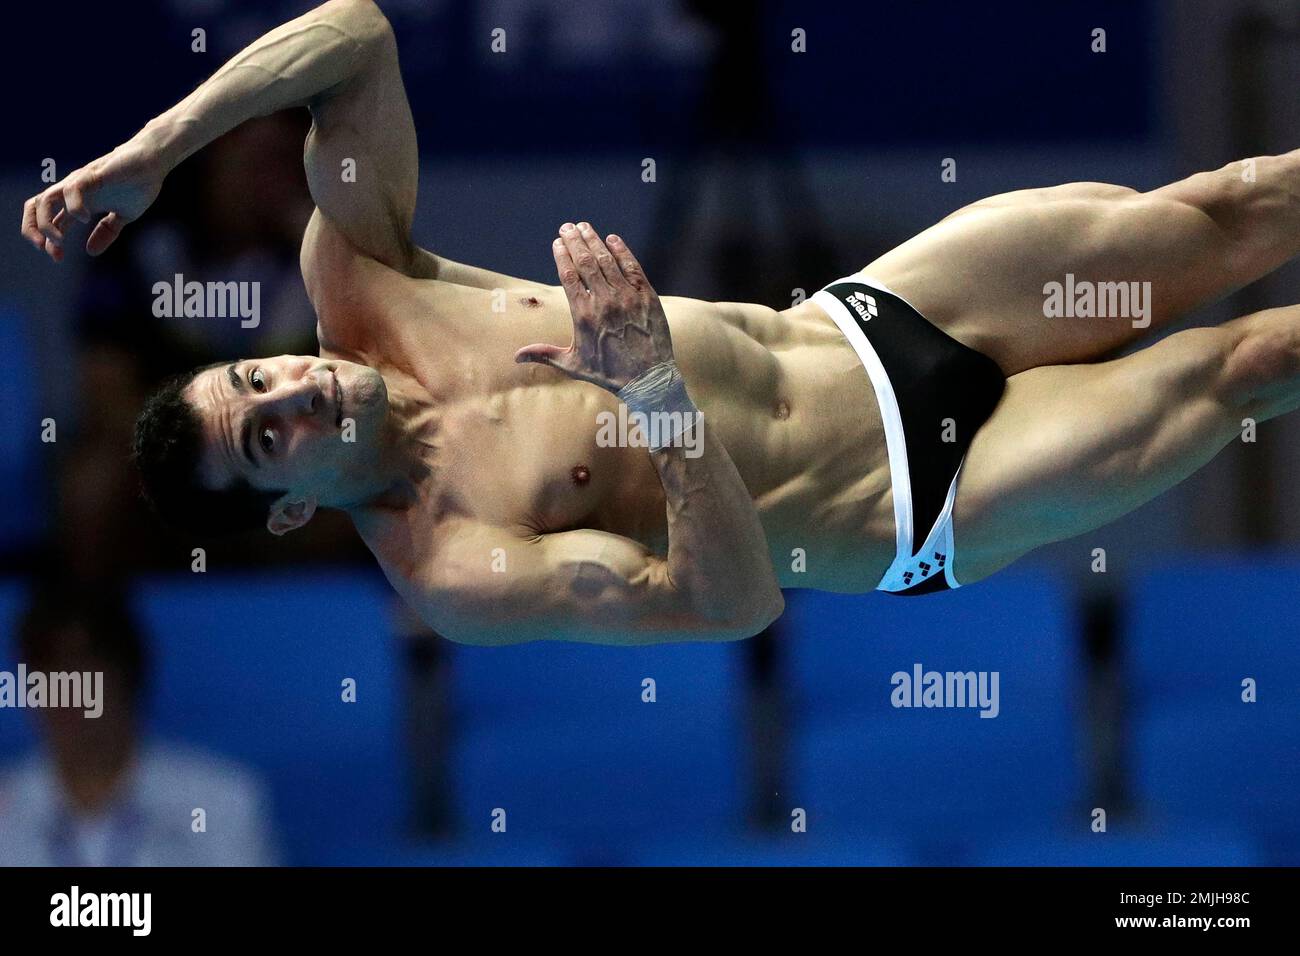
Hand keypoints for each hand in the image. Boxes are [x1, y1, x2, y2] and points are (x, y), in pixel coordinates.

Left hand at [20, 136, 164, 261]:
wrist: (153, 162)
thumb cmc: (139, 185)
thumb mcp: (124, 217)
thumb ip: (107, 233)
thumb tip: (90, 252)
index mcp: (80, 204)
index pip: (53, 221)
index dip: (48, 241)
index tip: (57, 258)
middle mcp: (73, 193)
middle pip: (38, 207)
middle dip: (34, 229)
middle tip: (46, 249)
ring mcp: (80, 182)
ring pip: (46, 199)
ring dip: (46, 222)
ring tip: (59, 240)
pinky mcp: (91, 174)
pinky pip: (72, 189)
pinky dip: (73, 206)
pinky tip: (84, 218)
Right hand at [515, 222, 674, 392]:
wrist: (648, 380)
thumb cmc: (609, 374)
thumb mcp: (573, 365)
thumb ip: (544, 355)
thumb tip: (516, 357)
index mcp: (584, 315)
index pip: (569, 276)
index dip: (562, 256)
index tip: (557, 242)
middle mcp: (604, 301)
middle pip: (586, 262)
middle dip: (575, 241)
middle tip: (567, 227)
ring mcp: (627, 296)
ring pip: (608, 261)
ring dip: (595, 241)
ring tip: (585, 227)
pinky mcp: (646, 296)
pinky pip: (632, 267)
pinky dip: (622, 251)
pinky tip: (613, 238)